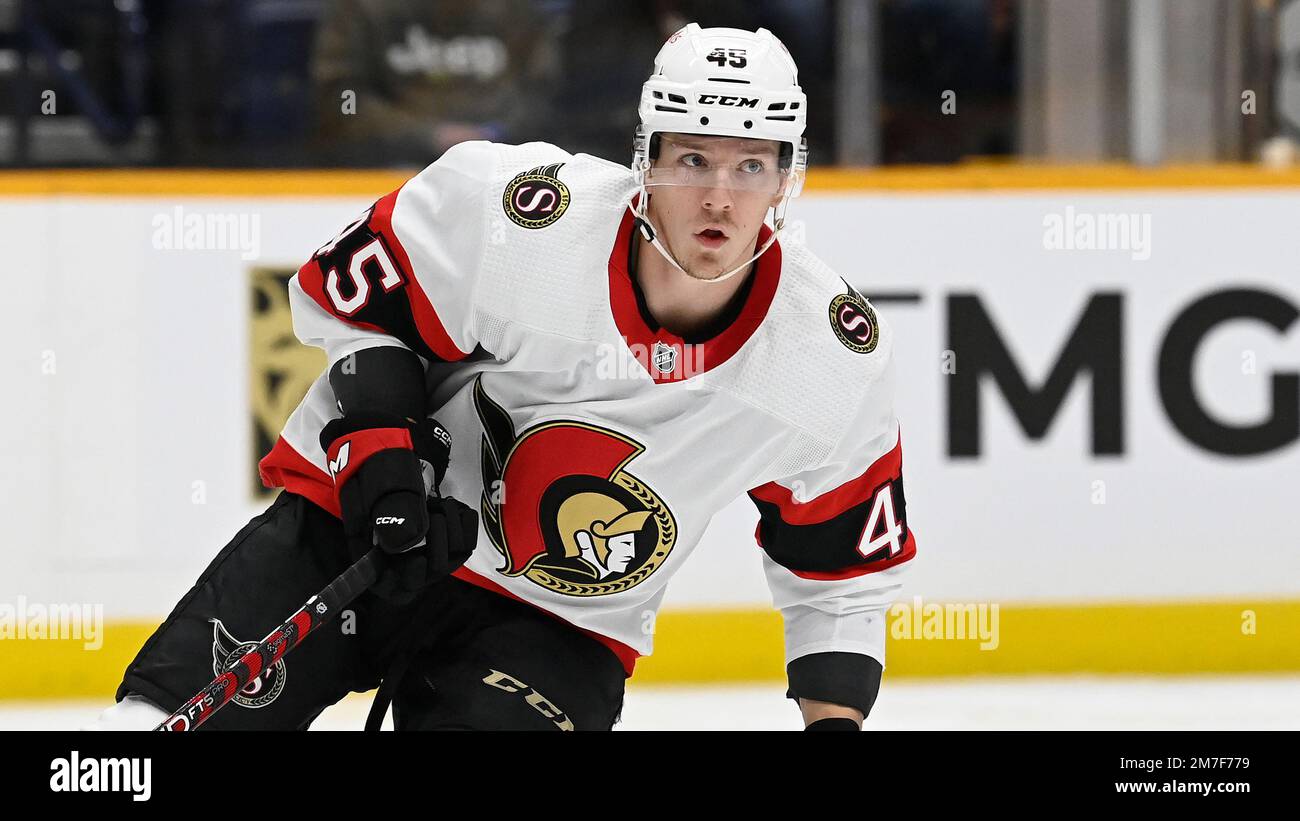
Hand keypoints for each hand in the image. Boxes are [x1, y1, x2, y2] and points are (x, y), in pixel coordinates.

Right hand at [321, 413, 477, 604]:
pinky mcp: (442, 527)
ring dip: (451, 531)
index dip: (406, 582)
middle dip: (436, 548)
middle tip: (432, 516)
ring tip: (440, 504)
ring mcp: (422, 539)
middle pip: (426, 574)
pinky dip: (464, 523)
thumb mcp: (380, 482)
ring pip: (449, 558)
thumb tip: (408, 544)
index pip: (390, 585)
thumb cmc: (378, 459)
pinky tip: (450, 504)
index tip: (419, 561)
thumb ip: (392, 512)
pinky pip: (465, 541)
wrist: (390, 434)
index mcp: (373, 546)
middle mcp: (398, 549)